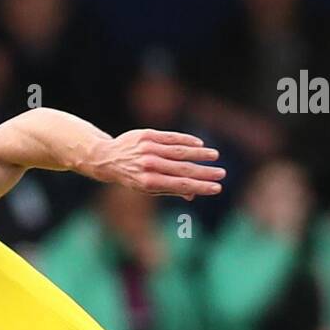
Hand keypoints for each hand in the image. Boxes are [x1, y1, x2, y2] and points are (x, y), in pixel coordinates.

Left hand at [88, 129, 223, 200]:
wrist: (108, 158)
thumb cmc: (131, 177)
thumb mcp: (147, 188)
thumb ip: (169, 189)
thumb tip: (192, 194)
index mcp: (149, 183)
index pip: (181, 185)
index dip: (200, 186)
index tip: (216, 188)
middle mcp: (150, 166)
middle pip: (183, 169)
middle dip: (205, 172)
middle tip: (222, 174)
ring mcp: (149, 149)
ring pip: (180, 151)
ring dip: (200, 154)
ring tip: (215, 156)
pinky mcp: (148, 135)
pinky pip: (171, 137)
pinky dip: (187, 140)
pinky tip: (199, 144)